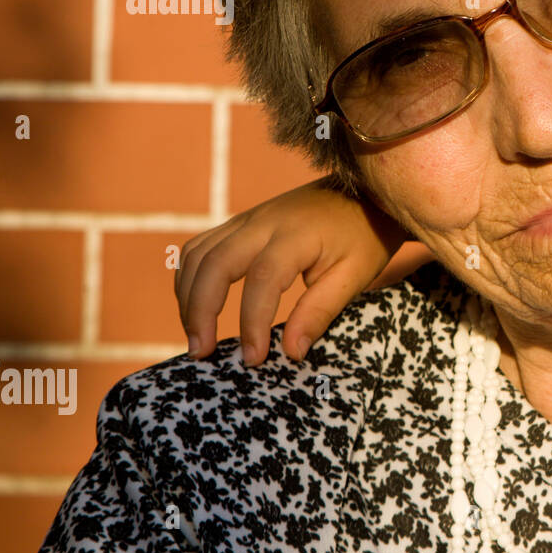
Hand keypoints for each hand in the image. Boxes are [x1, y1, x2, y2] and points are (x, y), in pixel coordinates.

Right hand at [175, 178, 412, 365]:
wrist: (363, 194)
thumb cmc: (363, 238)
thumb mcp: (355, 276)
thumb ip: (320, 311)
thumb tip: (291, 352)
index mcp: (297, 234)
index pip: (262, 278)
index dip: (251, 321)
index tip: (254, 358)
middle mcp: (264, 222)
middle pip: (215, 263)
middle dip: (200, 311)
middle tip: (201, 353)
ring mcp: (247, 219)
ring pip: (198, 254)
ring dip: (188, 297)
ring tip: (197, 339)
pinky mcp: (240, 223)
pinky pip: (200, 247)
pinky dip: (190, 278)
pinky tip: (196, 308)